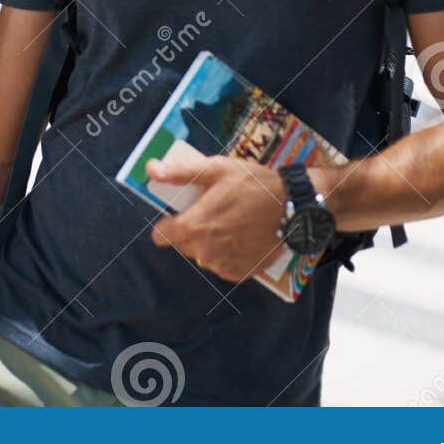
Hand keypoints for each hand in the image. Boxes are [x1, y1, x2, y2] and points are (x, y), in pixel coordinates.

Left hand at [145, 155, 286, 282]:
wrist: (293, 208)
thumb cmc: (253, 185)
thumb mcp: (217, 169)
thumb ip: (180, 172)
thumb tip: (150, 169)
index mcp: (194, 226)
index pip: (161, 237)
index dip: (168, 224)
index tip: (180, 215)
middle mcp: (204, 251)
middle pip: (183, 245)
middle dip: (191, 231)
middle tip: (213, 213)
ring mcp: (222, 265)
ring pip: (202, 255)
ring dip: (209, 243)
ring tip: (231, 224)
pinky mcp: (238, 274)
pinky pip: (221, 265)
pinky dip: (227, 254)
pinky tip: (242, 237)